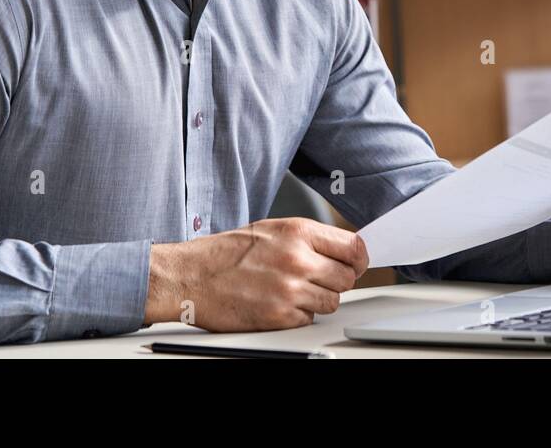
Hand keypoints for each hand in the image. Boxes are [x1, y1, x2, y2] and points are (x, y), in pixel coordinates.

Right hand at [145, 217, 368, 330]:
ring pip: (332, 301)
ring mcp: (290, 290)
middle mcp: (297, 259)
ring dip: (318, 299)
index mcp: (297, 232)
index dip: (359, 258)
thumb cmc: (226, 253)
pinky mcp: (280, 316)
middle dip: (337, 280)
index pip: (353, 247)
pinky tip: (278, 303)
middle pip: (347, 277)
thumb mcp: (271, 229)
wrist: (190, 276)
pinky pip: (309, 320)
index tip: (357, 263)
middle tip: (318, 279)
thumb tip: (342, 250)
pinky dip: (298, 315)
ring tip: (292, 290)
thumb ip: (308, 238)